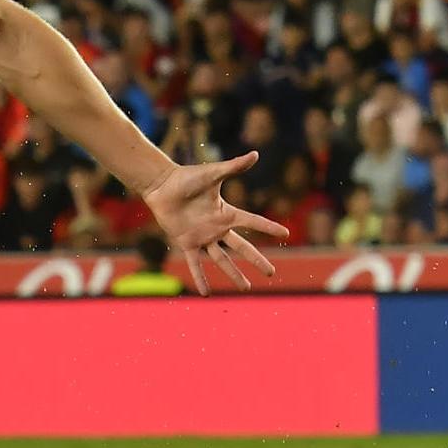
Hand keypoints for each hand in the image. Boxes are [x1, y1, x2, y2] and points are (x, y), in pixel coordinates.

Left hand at [141, 151, 288, 295]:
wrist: (162, 185)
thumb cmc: (187, 177)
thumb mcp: (213, 174)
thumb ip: (234, 166)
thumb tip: (256, 154)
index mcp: (226, 212)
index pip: (253, 222)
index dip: (269, 228)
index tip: (286, 234)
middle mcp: (217, 228)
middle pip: (242, 247)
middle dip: (257, 260)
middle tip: (271, 273)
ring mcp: (202, 237)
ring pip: (222, 260)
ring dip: (234, 274)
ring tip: (246, 288)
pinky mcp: (186, 242)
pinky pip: (195, 263)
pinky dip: (200, 278)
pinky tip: (206, 293)